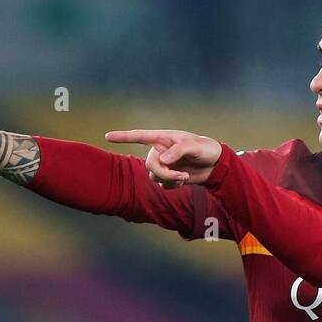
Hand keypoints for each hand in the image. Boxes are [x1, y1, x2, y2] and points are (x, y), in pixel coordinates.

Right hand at [104, 129, 221, 185]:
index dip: (123, 137)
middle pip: (149, 164)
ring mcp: (163, 164)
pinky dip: (172, 185)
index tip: (107, 136)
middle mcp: (160, 151)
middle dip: (163, 173)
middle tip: (181, 176)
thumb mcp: (195, 146)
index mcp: (163, 138)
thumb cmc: (206, 149)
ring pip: (154, 176)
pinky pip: (162, 184)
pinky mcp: (168, 176)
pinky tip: (183, 181)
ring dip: (169, 180)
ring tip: (184, 177)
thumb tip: (163, 159)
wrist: (215, 165)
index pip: (140, 136)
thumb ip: (179, 150)